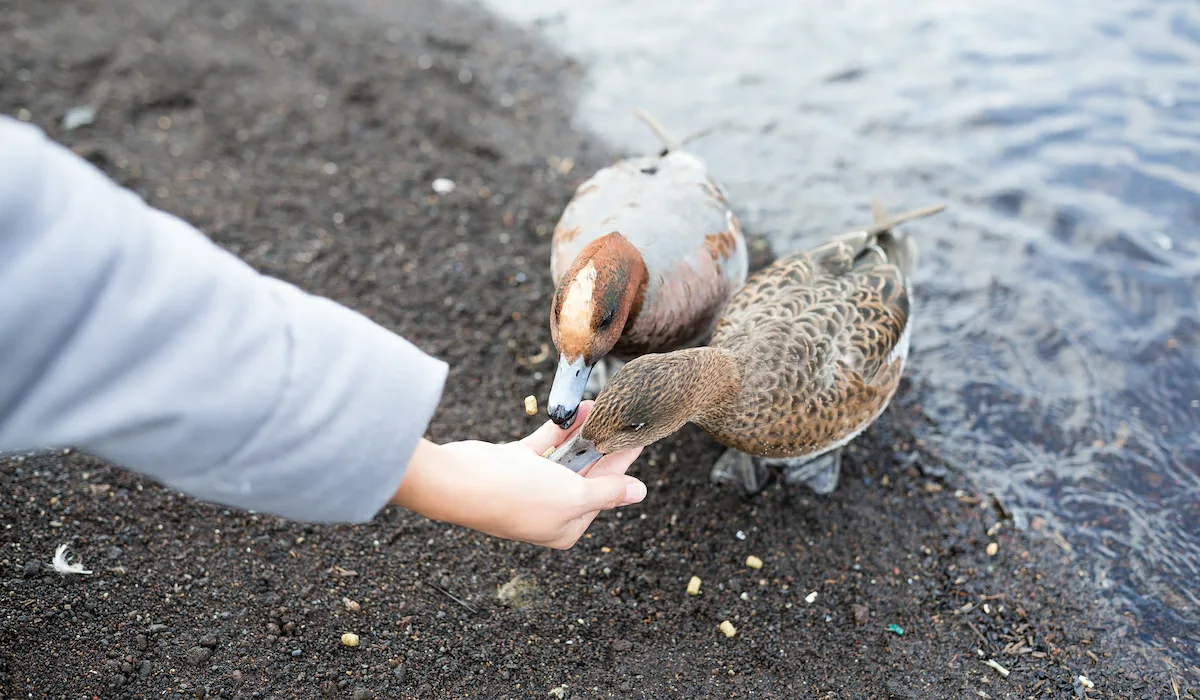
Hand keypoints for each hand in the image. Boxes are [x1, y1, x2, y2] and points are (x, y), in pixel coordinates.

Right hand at [391, 401, 645, 548]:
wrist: (459, 481)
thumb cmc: (516, 496)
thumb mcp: (572, 496)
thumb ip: (607, 492)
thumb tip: (639, 493)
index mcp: (565, 527)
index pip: (604, 493)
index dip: (622, 464)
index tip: (638, 438)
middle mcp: (549, 509)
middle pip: (587, 473)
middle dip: (604, 446)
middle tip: (625, 417)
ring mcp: (531, 485)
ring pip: (567, 456)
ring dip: (585, 433)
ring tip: (605, 407)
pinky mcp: (515, 463)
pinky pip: (546, 443)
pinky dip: (562, 428)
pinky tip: (579, 409)